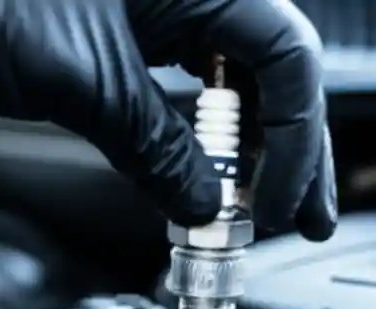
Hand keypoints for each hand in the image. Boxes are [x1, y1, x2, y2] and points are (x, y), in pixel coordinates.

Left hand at [0, 0, 337, 239]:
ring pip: (223, 87)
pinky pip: (172, 93)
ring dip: (236, 154)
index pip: (287, 56)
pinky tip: (192, 184)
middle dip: (282, 152)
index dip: (298, 138)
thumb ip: (155, 146)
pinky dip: (186, 144)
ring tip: (245, 215)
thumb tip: (204, 203)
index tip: (284, 204)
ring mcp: (145, 11)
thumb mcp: (77, 81)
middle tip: (289, 220)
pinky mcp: (108, 38)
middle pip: (267, 73)